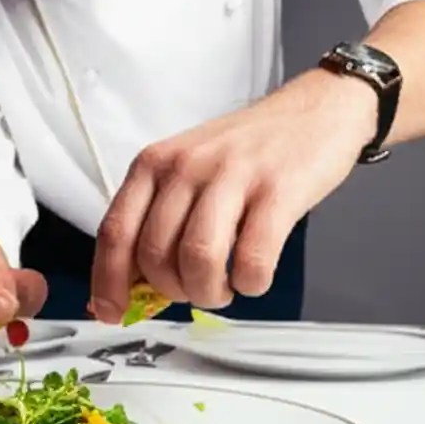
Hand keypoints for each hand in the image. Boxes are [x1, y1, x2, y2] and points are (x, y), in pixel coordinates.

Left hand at [90, 70, 376, 322]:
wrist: (316, 112)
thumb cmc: (254, 149)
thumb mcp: (193, 168)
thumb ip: (164, 216)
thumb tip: (139, 284)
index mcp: (157, 162)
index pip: (116, 231)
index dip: (108, 281)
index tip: (111, 311)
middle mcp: (187, 166)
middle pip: (155, 255)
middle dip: (175, 292)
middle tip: (198, 291)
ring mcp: (233, 177)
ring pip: (198, 260)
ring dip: (210, 292)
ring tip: (226, 288)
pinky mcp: (277, 192)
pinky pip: (252, 259)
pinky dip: (251, 283)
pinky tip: (256, 276)